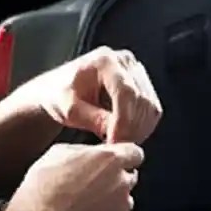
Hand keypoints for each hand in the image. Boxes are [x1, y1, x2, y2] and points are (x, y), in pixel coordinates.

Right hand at [10, 142, 143, 210]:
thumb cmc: (45, 187)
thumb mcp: (59, 152)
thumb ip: (85, 150)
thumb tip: (90, 153)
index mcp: (110, 158)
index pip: (134, 152)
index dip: (125, 157)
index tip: (117, 161)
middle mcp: (122, 180)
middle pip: (131, 175)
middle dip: (117, 178)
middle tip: (95, 184)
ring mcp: (123, 204)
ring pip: (126, 198)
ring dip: (113, 199)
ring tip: (88, 203)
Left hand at [37, 46, 163, 143]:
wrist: (59, 88)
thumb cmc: (60, 95)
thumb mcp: (71, 110)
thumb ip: (94, 120)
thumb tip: (118, 136)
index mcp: (105, 61)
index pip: (126, 92)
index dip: (124, 121)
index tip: (114, 142)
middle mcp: (124, 61)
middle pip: (142, 100)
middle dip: (131, 129)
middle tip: (117, 149)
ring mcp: (135, 70)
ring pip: (150, 106)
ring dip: (139, 130)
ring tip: (120, 144)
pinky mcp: (142, 83)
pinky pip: (152, 109)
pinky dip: (142, 126)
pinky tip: (126, 136)